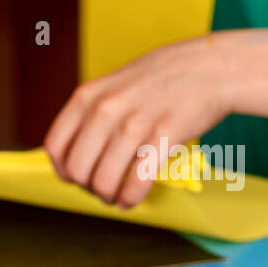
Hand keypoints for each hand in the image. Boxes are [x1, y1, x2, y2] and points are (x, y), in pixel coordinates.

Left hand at [45, 34, 234, 207]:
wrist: (212, 66)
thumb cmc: (162, 79)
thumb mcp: (113, 85)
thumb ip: (90, 114)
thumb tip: (71, 155)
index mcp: (87, 96)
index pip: (55, 147)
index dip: (62, 170)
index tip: (76, 177)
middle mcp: (106, 109)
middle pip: (77, 171)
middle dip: (87, 188)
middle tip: (101, 188)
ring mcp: (134, 123)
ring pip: (103, 182)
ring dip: (109, 197)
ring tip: (117, 196)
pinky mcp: (164, 137)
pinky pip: (136, 183)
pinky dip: (130, 199)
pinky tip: (132, 200)